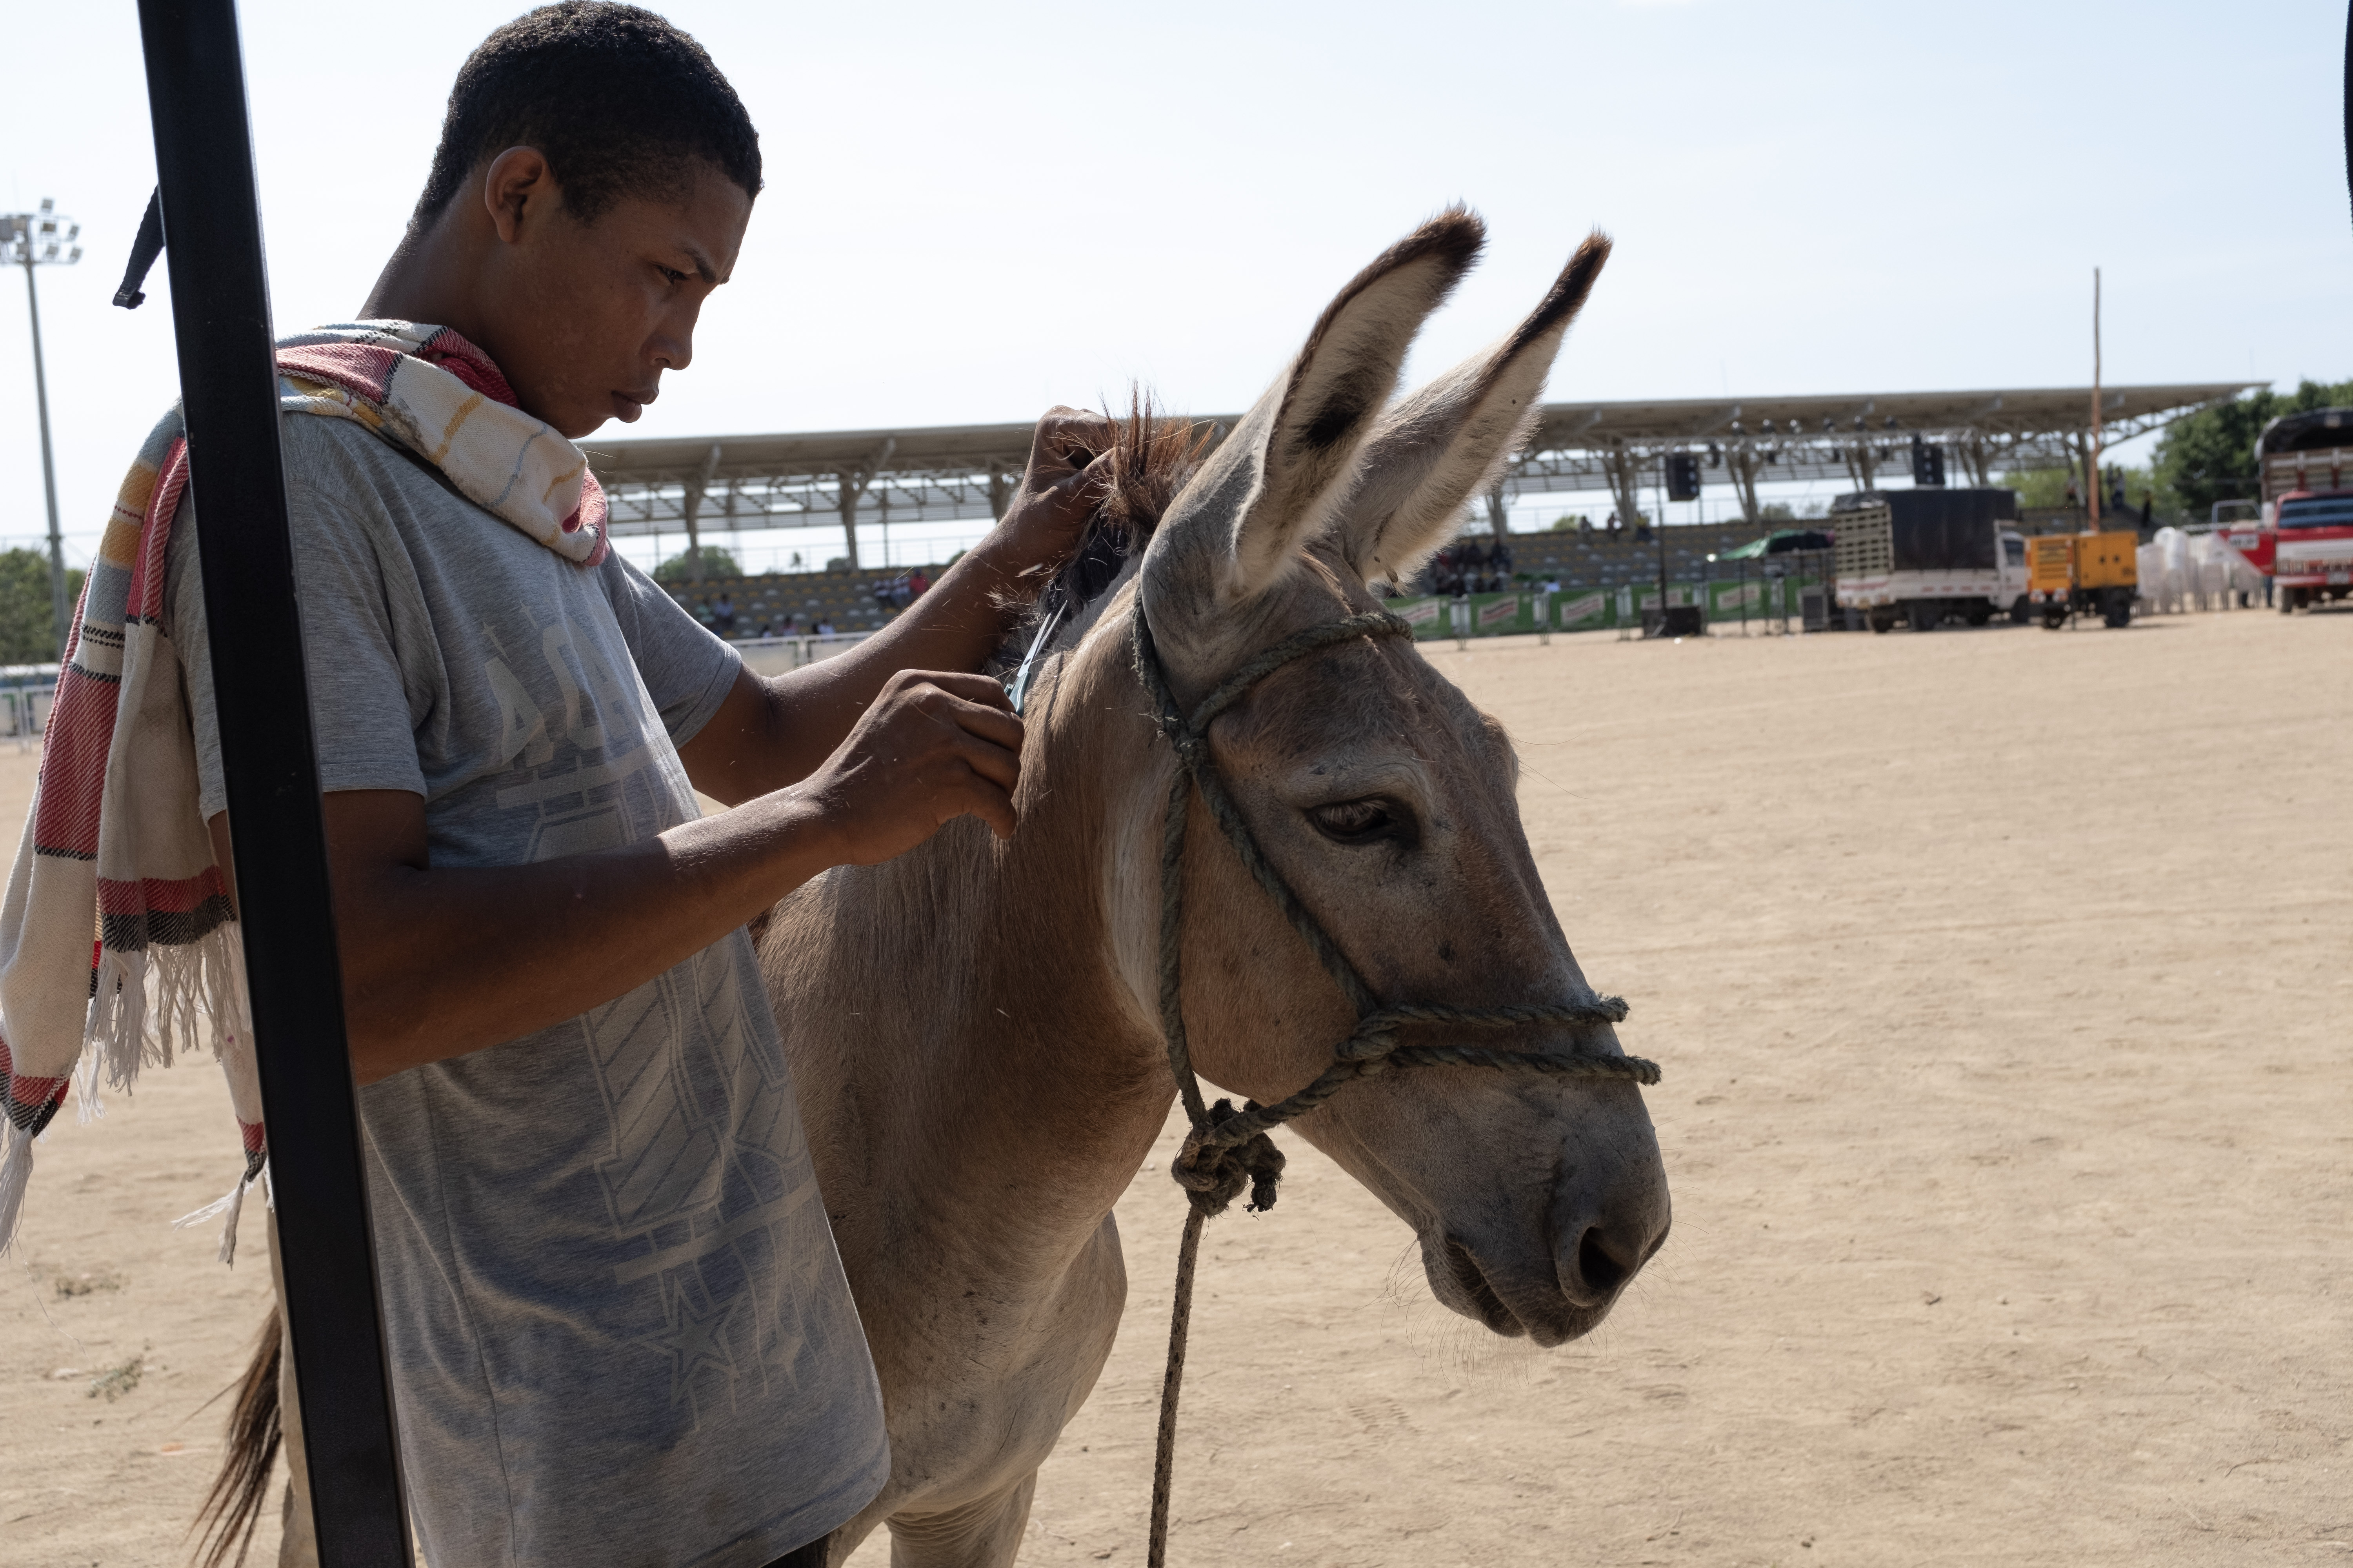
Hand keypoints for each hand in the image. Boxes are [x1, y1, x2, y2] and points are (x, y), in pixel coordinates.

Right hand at [794, 670, 1025, 863]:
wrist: (825, 813)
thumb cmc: (861, 776)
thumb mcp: (891, 720)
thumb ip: (933, 712)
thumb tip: (1000, 720)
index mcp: (917, 685)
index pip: (991, 691)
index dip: (1007, 720)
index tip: (1003, 746)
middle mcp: (932, 705)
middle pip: (1009, 728)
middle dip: (1008, 759)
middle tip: (997, 783)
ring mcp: (942, 743)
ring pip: (1009, 766)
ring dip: (1006, 791)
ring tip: (991, 806)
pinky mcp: (949, 783)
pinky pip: (1000, 803)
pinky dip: (1005, 821)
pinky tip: (1000, 829)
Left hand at [984, 406, 1116, 582]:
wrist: (1032, 545)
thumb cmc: (1038, 527)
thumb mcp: (1064, 505)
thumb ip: (1092, 480)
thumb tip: (1125, 454)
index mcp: (1054, 424)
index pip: (1104, 429)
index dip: (1115, 459)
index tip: (1110, 492)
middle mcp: (1072, 421)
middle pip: (1119, 436)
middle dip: (1119, 467)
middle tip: (1103, 499)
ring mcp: (1087, 435)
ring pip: (1127, 449)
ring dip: (1123, 476)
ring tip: (1103, 501)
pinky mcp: (1099, 452)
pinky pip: (1127, 461)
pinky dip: (1124, 481)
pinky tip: (1110, 498)